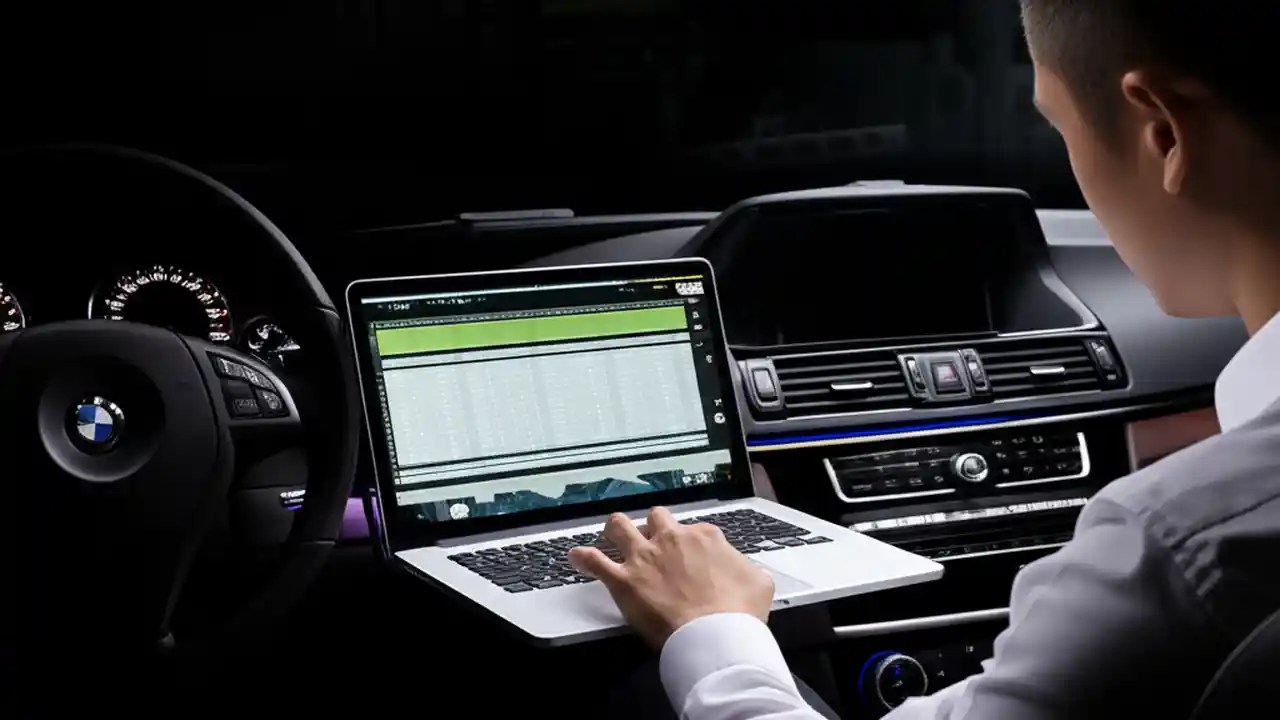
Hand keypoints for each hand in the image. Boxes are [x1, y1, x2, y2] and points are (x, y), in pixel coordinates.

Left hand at [568, 507, 774, 647]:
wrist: (715, 635)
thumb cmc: (739, 613)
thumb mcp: (759, 582)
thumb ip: (746, 568)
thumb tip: (745, 570)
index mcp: (705, 537)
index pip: (692, 528)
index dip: (689, 541)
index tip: (689, 555)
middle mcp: (672, 539)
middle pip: (655, 518)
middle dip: (652, 526)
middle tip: (652, 539)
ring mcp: (645, 558)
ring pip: (620, 526)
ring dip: (615, 529)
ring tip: (612, 533)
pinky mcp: (624, 580)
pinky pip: (594, 561)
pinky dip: (582, 558)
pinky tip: (575, 556)